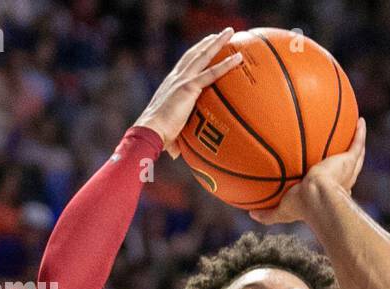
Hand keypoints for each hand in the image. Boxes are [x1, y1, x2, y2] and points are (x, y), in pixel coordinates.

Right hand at [135, 29, 242, 158]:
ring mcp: (182, 80)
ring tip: (230, 32)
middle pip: (194, 54)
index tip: (205, 46)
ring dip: (217, 42)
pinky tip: (239, 57)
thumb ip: (176, 139)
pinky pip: (211, 73)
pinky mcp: (188, 87)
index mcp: (171, 86)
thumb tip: (177, 154)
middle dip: (208, 42)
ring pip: (203, 56)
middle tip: (220, 34)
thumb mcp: (169, 133)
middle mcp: (176, 78)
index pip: (185, 65)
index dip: (195, 54)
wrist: (150, 132)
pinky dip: (226, 64)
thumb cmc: (157, 137)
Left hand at [249, 118, 367, 224]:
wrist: (316, 199)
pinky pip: (357, 144)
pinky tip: (360, 120)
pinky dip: (360, 133)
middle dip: (345, 157)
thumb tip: (250, 213)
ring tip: (356, 127)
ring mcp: (346, 170)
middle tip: (341, 144)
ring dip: (356, 141)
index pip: (332, 183)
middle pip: (346, 166)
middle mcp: (340, 180)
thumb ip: (268, 213)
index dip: (332, 178)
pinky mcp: (349, 161)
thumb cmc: (300, 206)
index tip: (326, 170)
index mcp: (328, 191)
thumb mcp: (281, 210)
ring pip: (355, 154)